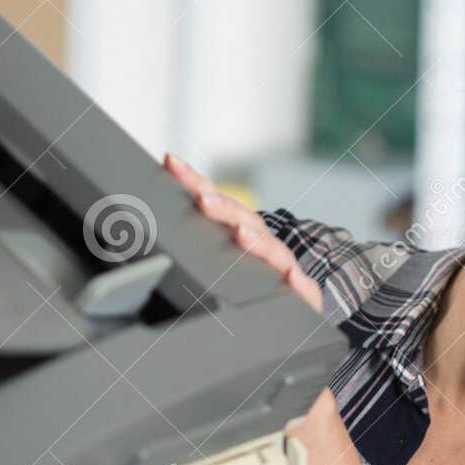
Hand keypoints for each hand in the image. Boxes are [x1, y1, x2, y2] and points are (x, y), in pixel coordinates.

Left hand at [163, 154, 323, 309]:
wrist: (298, 302)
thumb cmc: (258, 277)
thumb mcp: (227, 255)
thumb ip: (201, 235)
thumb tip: (160, 203)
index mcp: (243, 230)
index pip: (218, 202)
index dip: (195, 182)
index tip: (171, 162)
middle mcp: (265, 243)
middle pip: (246, 221)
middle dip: (225, 209)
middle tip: (203, 200)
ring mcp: (284, 267)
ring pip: (274, 252)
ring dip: (258, 242)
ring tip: (241, 234)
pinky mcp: (303, 294)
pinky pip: (304, 289)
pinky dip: (299, 282)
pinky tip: (291, 276)